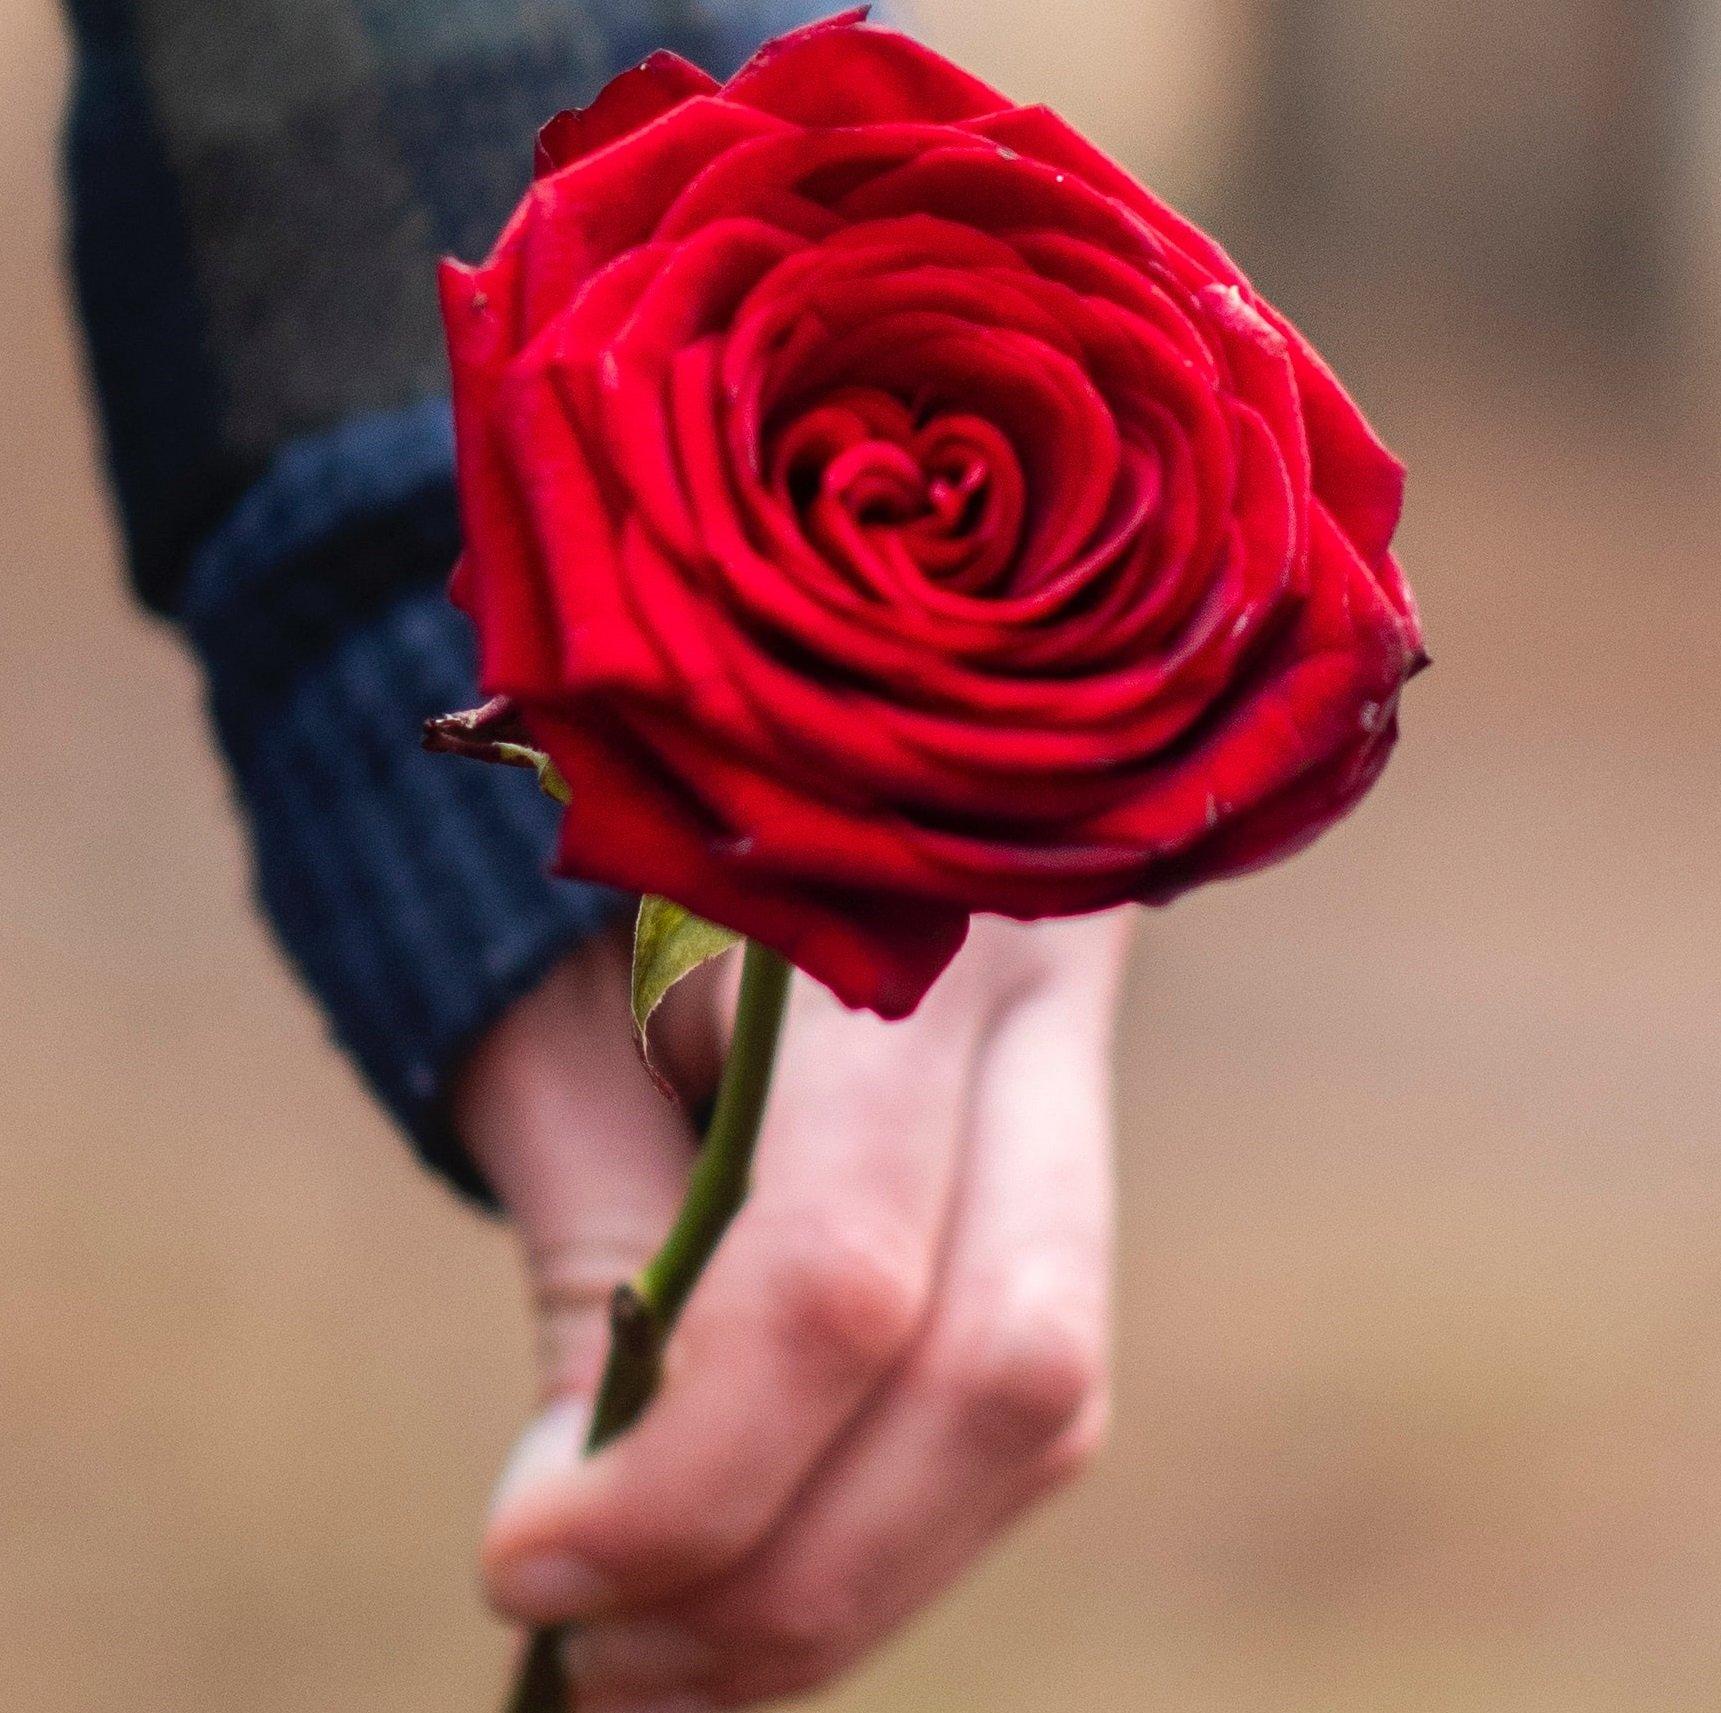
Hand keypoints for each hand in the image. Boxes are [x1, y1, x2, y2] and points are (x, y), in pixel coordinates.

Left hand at [457, 912, 1130, 1708]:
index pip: (840, 1264)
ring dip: (857, 1570)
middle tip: (607, 1662)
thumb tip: (603, 1537)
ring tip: (669, 1640)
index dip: (691, 1474)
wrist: (778, 708)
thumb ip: (601, 1257)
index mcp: (894, 918)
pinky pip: (1028, 1369)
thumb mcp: (560, 1012)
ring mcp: (1084, 1066)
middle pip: (1006, 1371)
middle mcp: (1039, 995)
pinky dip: (898, 1498)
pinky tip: (765, 1535)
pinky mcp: (1073, 1139)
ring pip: (1044, 1401)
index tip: (524, 1570)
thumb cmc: (610, 836)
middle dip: (800, 1574)